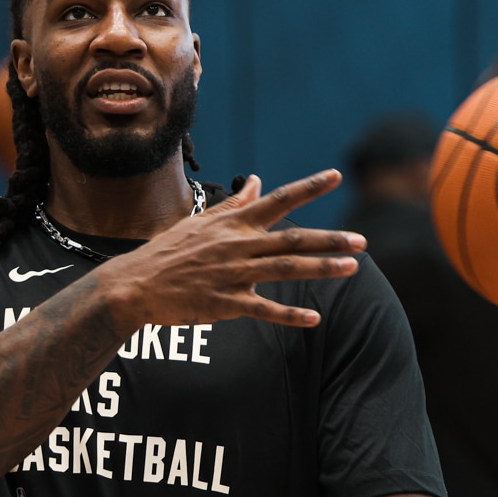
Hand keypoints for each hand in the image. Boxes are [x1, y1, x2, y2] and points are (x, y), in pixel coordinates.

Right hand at [98, 171, 364, 332]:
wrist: (135, 284)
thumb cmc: (168, 252)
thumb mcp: (200, 222)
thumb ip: (235, 204)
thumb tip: (257, 180)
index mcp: (233, 224)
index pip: (277, 200)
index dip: (308, 187)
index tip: (336, 176)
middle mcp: (237, 245)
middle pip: (292, 238)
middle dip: (330, 239)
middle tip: (361, 241)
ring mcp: (232, 274)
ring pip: (285, 268)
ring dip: (320, 268)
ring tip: (351, 269)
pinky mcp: (224, 303)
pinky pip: (263, 308)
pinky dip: (289, 315)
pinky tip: (313, 320)